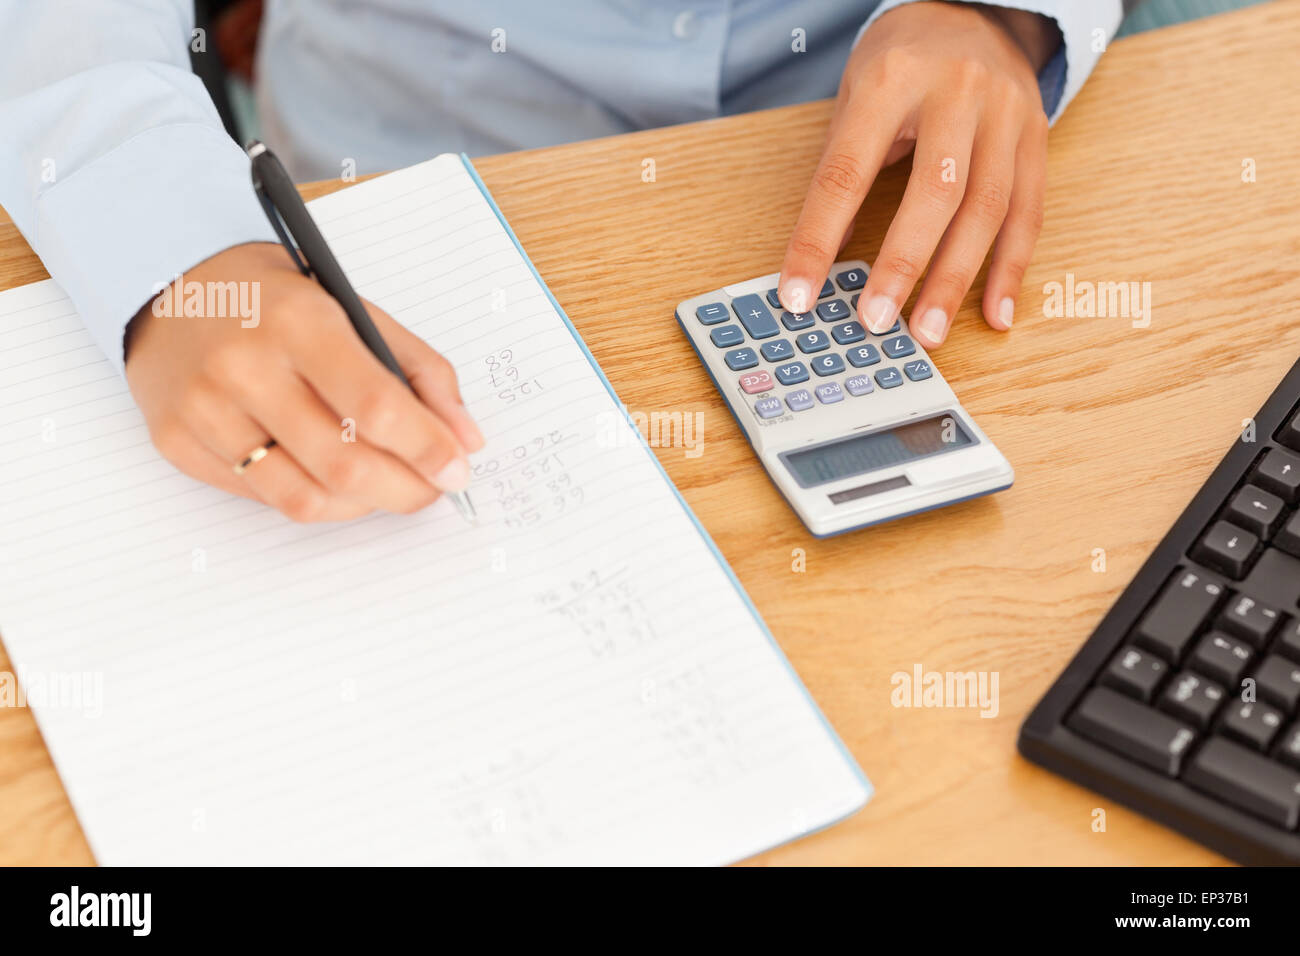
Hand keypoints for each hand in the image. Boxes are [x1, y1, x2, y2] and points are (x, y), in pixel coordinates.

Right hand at [125, 242, 484, 521]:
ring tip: (385, 487)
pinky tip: (330, 478)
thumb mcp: (356, 311)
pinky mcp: (176, 442)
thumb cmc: (278, 302)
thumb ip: (421, 373)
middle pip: (343, 465)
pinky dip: (313, 498)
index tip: (457, 469)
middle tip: (431, 490)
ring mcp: (204, 410)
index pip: (376, 407)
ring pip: (304, 498)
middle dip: (405, 490)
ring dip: (363, 506)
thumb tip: (466, 440)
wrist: (170, 284)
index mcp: (299, 322)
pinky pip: (263, 499)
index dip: (426, 448)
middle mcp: (244, 368)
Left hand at [778, 2, 1058, 347]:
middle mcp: (956, 92)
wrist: (973, 10)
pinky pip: (1029, 212)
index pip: (846, 172)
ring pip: (987, 208)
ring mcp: (1005, 114)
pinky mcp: (1038, 137)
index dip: (817, 240)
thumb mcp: (855, 101)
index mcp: (891, 79)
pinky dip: (1011, 269)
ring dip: (956, 280)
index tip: (798, 295)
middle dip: (903, 264)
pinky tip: (995, 314)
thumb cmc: (901, 64)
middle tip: (876, 323)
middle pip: (934, 192)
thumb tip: (823, 258)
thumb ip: (840, 173)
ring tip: (929, 334)